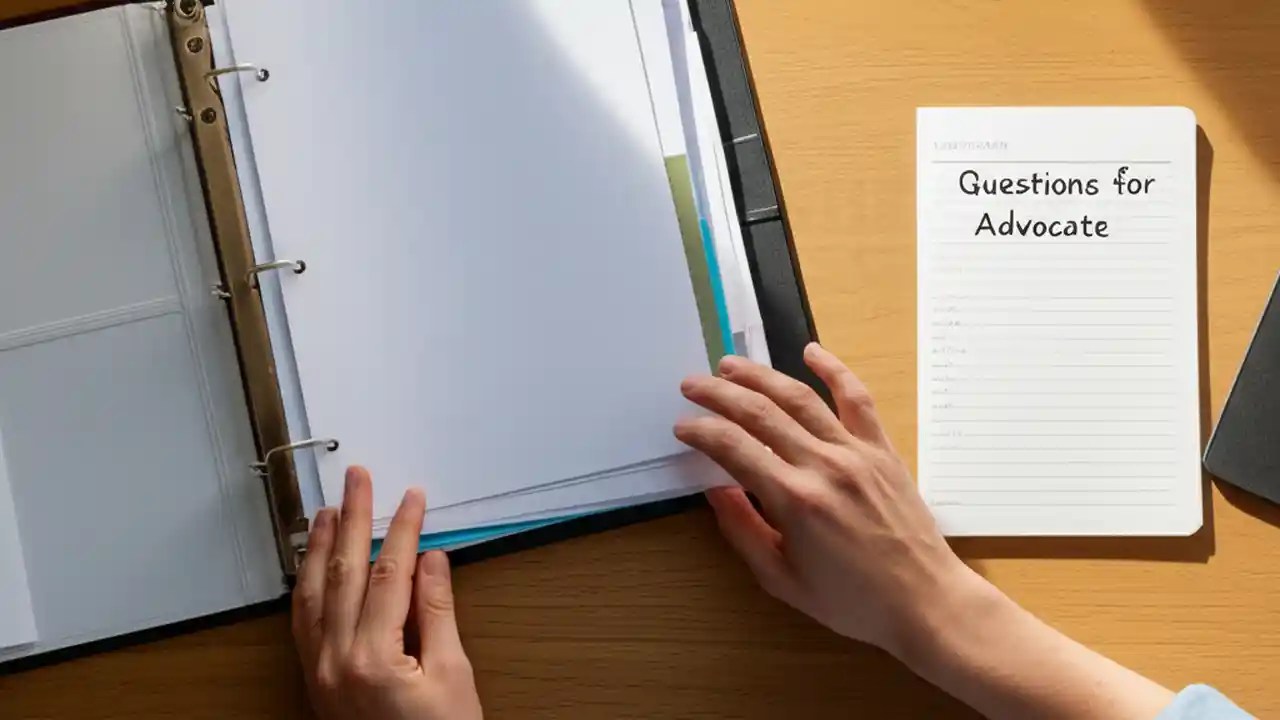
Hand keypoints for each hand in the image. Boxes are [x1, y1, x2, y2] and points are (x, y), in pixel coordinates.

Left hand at [292, 467, 482, 719]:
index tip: (413, 497)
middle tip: (359, 478)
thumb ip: (439, 612)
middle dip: (354, 519)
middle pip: (344, 572)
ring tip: (330, 509)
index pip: (389, 573)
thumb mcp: (453, 677)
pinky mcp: (317, 681)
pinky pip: (303, 622)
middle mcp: (336, 660)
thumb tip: (431, 559)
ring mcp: (321, 671)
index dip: (402, 529)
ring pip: (313, 593)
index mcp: (374, 657)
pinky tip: (313, 565)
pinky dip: (306, 585)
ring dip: (321, 546)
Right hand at [675, 344, 979, 657]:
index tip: (682, 426)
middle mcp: (823, 465)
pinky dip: (834, 369)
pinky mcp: (882, 449)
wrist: (925, 601)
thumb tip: (715, 490)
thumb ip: (743, 531)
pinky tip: (811, 351)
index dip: (702, 432)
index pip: (734, 449)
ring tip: (730, 365)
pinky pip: (856, 398)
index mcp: (794, 501)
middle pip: (760, 412)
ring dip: (760, 375)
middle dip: (719, 394)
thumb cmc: (852, 602)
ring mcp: (856, 452)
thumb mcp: (782, 580)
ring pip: (800, 398)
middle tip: (691, 385)